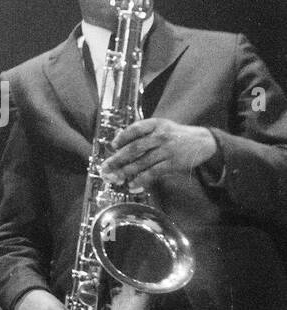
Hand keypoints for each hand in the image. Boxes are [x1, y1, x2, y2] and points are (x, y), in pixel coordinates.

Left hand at [100, 118, 217, 187]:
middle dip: (118, 159)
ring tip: (114, 178)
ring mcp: (167, 150)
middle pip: (134, 148)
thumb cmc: (175, 134)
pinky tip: (132, 185)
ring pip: (142, 162)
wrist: (202, 141)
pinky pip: (153, 172)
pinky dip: (141, 179)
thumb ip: (143, 132)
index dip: (122, 137)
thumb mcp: (161, 126)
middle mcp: (160, 136)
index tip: (112, 146)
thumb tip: (119, 141)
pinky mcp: (172, 163)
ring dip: (126, 171)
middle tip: (106, 167)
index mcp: (155, 124)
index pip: (135, 129)